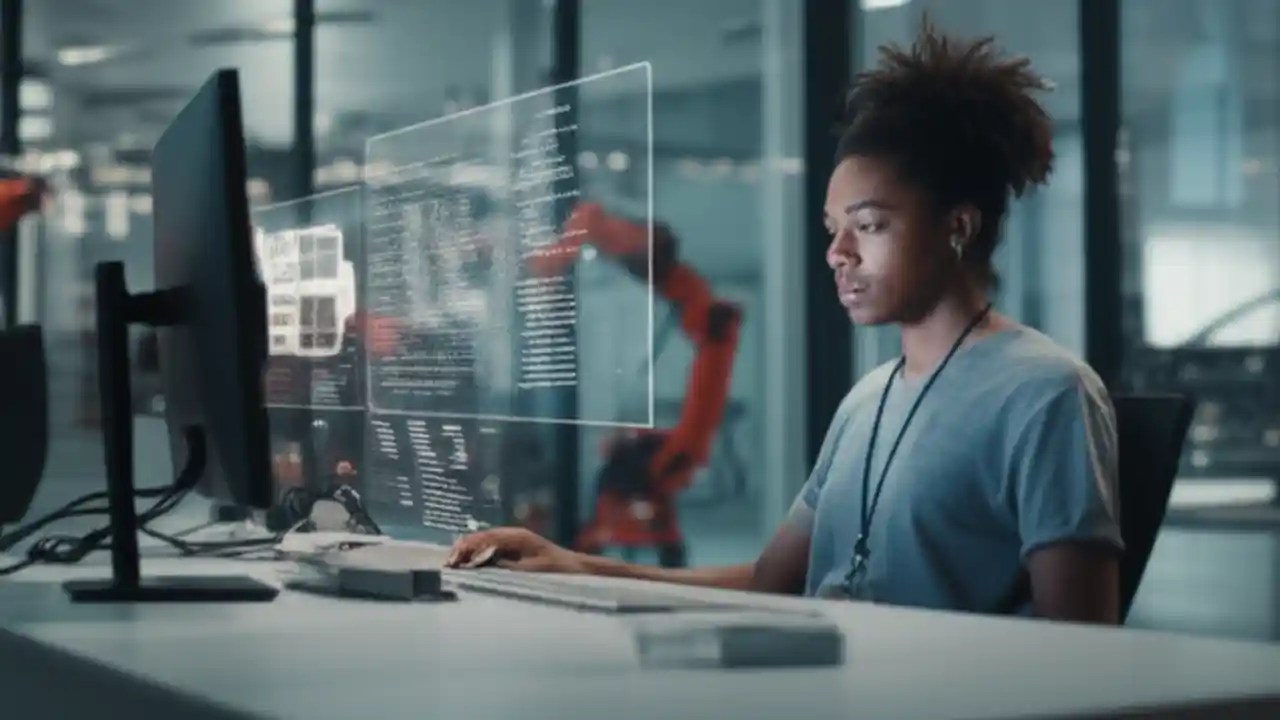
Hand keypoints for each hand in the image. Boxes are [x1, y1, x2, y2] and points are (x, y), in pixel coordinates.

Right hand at [446, 527, 590, 573]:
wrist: (576, 568)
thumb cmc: (557, 570)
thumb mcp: (531, 571)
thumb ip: (506, 566)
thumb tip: (480, 564)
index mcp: (516, 536)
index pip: (484, 538)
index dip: (465, 548)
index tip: (453, 561)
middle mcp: (512, 535)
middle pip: (480, 538)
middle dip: (462, 550)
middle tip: (448, 566)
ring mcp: (513, 541)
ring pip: (483, 543)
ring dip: (468, 554)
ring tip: (453, 567)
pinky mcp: (514, 550)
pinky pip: (491, 550)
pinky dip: (478, 557)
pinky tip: (469, 566)